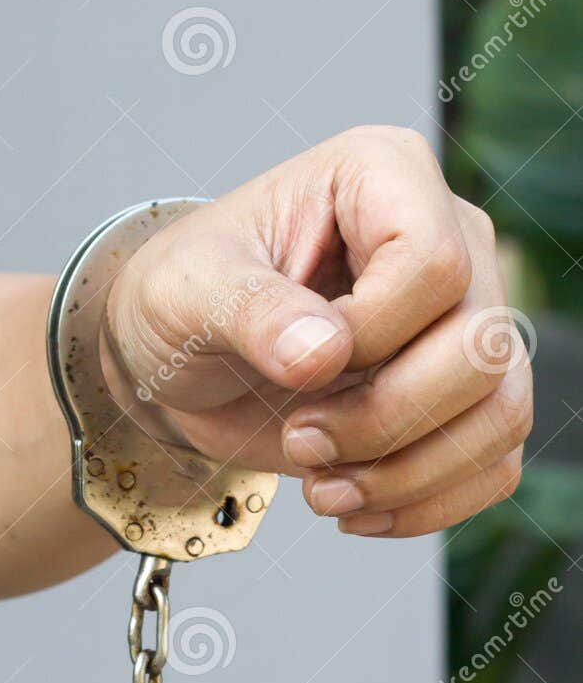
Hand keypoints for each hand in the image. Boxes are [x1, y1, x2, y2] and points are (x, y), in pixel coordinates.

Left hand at [107, 125, 531, 536]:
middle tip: (298, 441)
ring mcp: (467, 320)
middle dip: (383, 422)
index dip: (370, 338)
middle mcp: (449, 239)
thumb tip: (323, 354)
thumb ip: (252, 312)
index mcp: (386, 177)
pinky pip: (493, 464)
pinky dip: (425, 504)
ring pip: (501, 413)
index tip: (295, 366)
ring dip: (408, 475)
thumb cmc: (182, 302)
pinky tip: (354, 505)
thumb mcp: (188, 293)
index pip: (433, 265)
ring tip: (323, 488)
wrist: (179, 364)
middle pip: (480, 348)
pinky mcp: (463, 398)